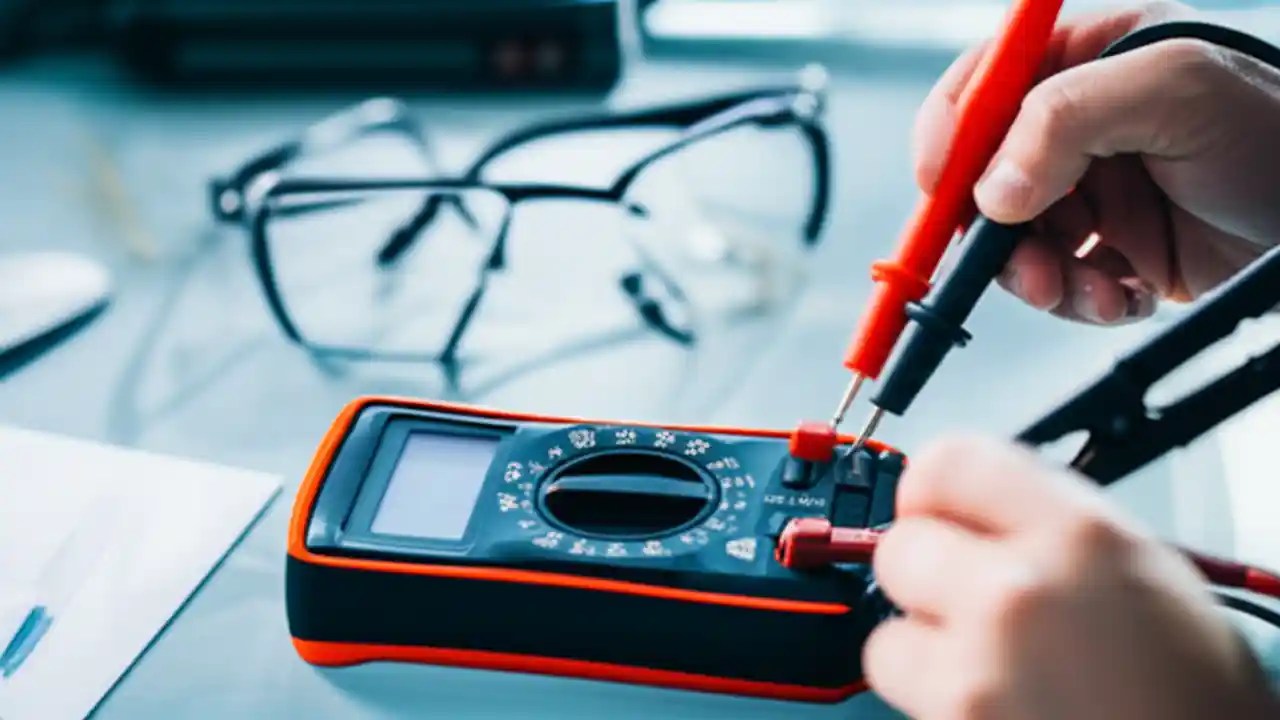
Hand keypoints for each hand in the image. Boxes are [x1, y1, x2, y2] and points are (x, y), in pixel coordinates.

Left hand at [863, 435, 1277, 718]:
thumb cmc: (1193, 695)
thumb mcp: (1149, 571)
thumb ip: (1055, 525)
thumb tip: (984, 508)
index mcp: (1080, 536)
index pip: (949, 463)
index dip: (935, 491)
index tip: (937, 512)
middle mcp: (1022, 590)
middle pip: (901, 545)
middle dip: (927, 572)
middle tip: (969, 598)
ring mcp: (981, 662)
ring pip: (889, 627)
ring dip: (924, 643)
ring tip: (989, 661)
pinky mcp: (956, 716)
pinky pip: (899, 682)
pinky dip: (930, 692)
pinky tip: (991, 698)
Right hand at [915, 1, 1279, 324]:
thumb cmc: (1276, 130)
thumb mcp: (1174, 91)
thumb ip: (1067, 120)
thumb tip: (989, 191)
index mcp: (1087, 62)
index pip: (983, 89)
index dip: (949, 135)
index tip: (940, 186)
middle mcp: (1084, 128)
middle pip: (987, 179)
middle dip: (992, 232)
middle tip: (1018, 265)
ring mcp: (1098, 192)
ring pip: (1017, 242)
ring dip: (1036, 278)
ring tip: (1077, 291)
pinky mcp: (1117, 251)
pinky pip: (1063, 284)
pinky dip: (1080, 302)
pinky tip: (1120, 299)